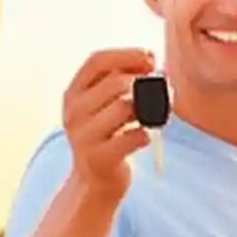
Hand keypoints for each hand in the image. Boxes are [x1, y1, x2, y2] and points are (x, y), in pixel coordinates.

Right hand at [62, 48, 154, 206]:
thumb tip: (152, 62)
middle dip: (145, 83)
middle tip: (163, 90)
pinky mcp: (100, 158)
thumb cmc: (107, 136)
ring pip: (126, 107)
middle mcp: (74, 113)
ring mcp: (84, 137)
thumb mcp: (103, 106)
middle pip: (117, 83)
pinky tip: (144, 137)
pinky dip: (146, 133)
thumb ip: (121, 82)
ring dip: (150, 108)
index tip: (151, 57)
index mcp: (73, 94)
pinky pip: (135, 136)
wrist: (95, 183)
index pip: (97, 61)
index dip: (127, 54)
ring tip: (155, 115)